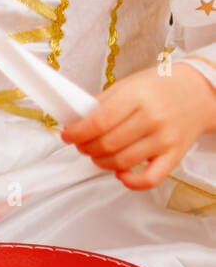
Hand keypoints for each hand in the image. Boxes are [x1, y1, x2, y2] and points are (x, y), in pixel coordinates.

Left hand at [60, 61, 215, 190]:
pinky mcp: (175, 156)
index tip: (67, 135)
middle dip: (86, 147)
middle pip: (108, 143)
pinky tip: (120, 174)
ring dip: (101, 162)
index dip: (77, 132)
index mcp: (136, 97)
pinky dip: (131, 181)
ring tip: (95, 155)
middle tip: (79, 145)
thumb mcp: (128, 85)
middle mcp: (152, 119)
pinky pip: (151, 178)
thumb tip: (76, 122)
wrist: (198, 92)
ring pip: (123, 161)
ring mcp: (165, 140)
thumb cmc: (159, 87)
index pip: (99, 122)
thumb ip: (103, 103)